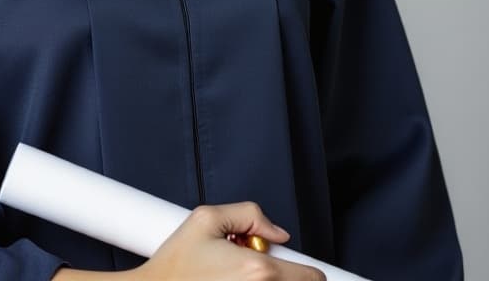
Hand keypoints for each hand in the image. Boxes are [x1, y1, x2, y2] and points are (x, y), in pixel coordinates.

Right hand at [130, 201, 325, 280]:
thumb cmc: (175, 264)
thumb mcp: (205, 218)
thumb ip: (248, 214)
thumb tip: (276, 232)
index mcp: (259, 271)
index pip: (312, 277)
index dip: (310, 270)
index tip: (303, 270)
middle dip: (286, 277)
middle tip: (257, 269)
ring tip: (240, 278)